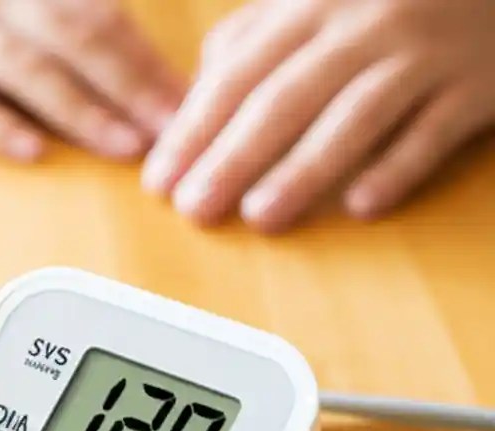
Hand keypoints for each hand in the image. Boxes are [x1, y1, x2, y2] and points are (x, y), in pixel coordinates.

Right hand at [0, 0, 183, 159]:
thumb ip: (38, 1)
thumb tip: (105, 30)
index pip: (95, 11)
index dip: (145, 55)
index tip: (190, 97)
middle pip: (75, 37)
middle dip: (133, 87)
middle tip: (179, 132)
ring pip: (24, 67)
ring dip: (80, 109)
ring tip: (127, 148)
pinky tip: (30, 151)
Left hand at [143, 0, 494, 231]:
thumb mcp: (312, 0)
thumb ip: (249, 42)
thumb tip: (189, 105)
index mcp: (311, 5)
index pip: (238, 75)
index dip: (194, 130)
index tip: (159, 180)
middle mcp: (365, 25)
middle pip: (286, 98)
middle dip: (233, 158)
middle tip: (194, 209)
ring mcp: (424, 54)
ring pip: (356, 117)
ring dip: (304, 171)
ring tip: (261, 217)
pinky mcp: (477, 84)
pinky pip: (434, 131)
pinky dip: (398, 168)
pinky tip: (361, 206)